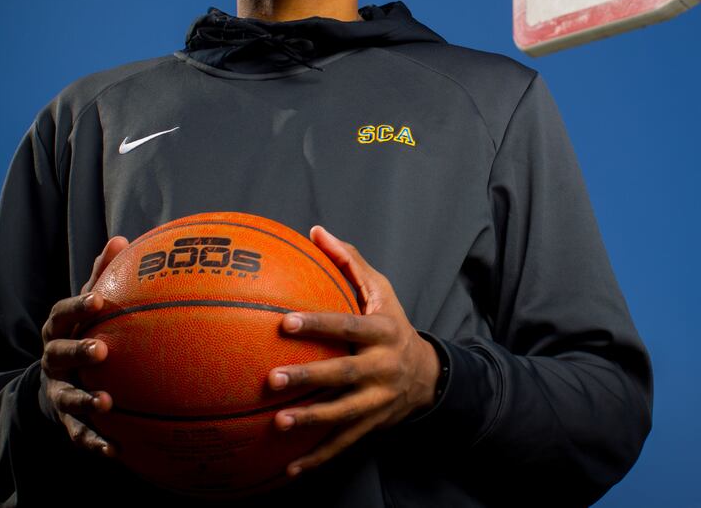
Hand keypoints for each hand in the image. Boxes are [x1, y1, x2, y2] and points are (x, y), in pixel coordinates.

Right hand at [39, 235, 129, 456]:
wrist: (56, 378)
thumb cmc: (81, 331)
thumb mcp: (88, 304)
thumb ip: (101, 274)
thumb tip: (121, 238)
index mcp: (58, 329)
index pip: (63, 313)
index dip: (78, 306)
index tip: (98, 300)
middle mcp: (51, 360)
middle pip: (58, 354)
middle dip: (77, 352)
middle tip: (102, 350)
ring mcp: (56, 390)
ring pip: (65, 397)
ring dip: (83, 400)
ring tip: (106, 403)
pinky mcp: (65, 420)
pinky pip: (78, 434)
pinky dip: (94, 443)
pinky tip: (115, 450)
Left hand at [268, 226, 440, 477]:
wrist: (428, 375)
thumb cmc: (392, 324)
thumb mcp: (381, 291)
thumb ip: (349, 262)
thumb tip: (316, 231)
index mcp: (382, 332)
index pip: (348, 326)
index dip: (319, 324)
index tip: (285, 322)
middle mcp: (383, 368)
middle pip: (344, 374)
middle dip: (309, 377)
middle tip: (272, 378)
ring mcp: (378, 401)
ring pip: (343, 414)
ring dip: (311, 421)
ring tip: (277, 423)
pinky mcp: (371, 426)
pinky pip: (343, 445)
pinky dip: (317, 459)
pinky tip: (288, 469)